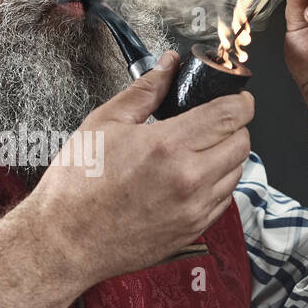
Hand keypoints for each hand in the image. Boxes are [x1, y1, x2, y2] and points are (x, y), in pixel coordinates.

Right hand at [28, 51, 253, 285]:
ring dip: (226, 156)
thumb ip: (144, 91)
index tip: (236, 97)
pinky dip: (217, 184)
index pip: (230, 115)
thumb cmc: (77, 184)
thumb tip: (168, 66)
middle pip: (241, 143)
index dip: (240, 100)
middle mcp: (189, 179)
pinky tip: (191, 177)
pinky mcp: (192, 230)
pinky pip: (224, 200)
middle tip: (213, 121)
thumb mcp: (104, 123)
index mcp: (168, 146)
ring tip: (198, 150)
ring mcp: (194, 209)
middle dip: (234, 126)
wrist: (65, 241)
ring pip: (236, 172)